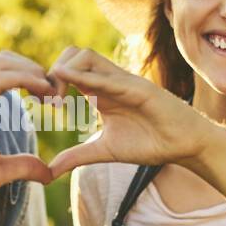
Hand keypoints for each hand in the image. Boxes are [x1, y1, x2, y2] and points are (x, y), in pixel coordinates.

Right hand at [0, 51, 62, 207]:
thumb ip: (20, 167)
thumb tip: (47, 174)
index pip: (3, 73)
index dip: (30, 78)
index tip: (49, 100)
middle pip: (6, 60)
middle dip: (35, 70)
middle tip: (54, 96)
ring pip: (4, 62)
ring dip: (34, 72)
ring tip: (51, 95)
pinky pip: (0, 78)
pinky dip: (26, 79)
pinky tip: (42, 94)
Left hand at [45, 47, 225, 178]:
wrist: (184, 146)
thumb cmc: (150, 143)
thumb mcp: (104, 151)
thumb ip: (77, 156)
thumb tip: (49, 172)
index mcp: (99, 91)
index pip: (67, 69)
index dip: (49, 82)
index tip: (41, 105)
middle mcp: (109, 81)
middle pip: (73, 54)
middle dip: (53, 73)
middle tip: (48, 102)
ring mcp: (125, 82)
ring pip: (87, 56)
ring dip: (66, 72)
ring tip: (58, 101)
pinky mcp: (140, 88)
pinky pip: (110, 77)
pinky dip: (87, 77)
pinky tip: (69, 81)